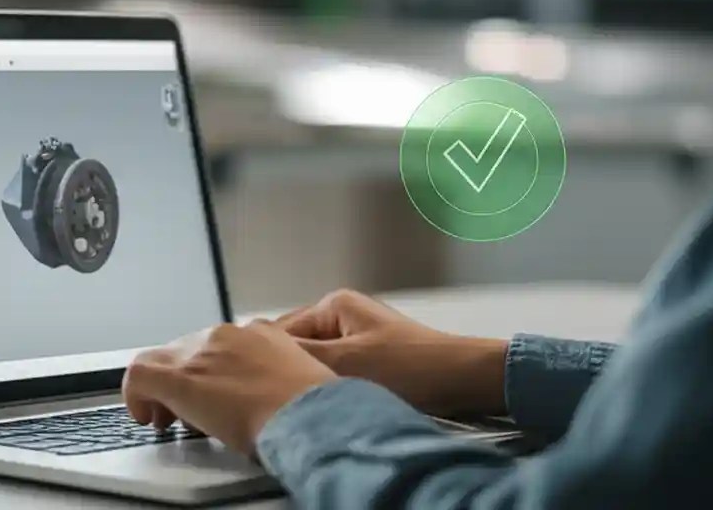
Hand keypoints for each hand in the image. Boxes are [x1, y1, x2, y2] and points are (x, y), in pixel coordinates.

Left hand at [121, 321, 336, 454]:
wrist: (307, 414)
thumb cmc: (313, 407)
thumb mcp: (302, 381)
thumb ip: (282, 377)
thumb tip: (275, 396)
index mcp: (262, 333)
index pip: (221, 344)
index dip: (209, 368)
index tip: (211, 390)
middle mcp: (228, 335)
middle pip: (189, 349)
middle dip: (185, 378)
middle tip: (186, 409)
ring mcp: (202, 352)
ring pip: (165, 359)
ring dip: (166, 388)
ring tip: (168, 415)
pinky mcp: (179, 376)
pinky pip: (141, 375)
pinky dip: (138, 395)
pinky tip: (146, 415)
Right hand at [275, 289, 507, 416]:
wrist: (461, 379)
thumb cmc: (409, 366)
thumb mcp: (344, 362)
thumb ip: (298, 354)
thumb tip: (252, 345)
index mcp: (333, 305)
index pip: (277, 331)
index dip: (262, 359)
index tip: (252, 387)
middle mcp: (343, 315)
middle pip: (295, 347)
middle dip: (286, 371)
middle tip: (276, 399)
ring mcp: (357, 337)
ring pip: (314, 364)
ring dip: (309, 382)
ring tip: (303, 404)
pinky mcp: (370, 360)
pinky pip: (334, 373)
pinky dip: (327, 388)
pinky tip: (325, 406)